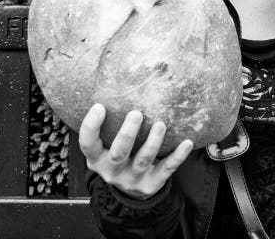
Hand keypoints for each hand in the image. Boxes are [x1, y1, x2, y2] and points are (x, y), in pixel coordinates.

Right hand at [79, 104, 193, 198]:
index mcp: (97, 158)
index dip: (91, 126)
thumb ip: (108, 124)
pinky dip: (178, 156)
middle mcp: (112, 171)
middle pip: (118, 153)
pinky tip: (187, 142)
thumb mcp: (106, 145)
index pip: (87, 144)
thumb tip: (116, 83)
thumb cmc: (118, 155)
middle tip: (136, 113)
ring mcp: (132, 179)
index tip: (100, 106)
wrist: (131, 192)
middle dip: (127, 134)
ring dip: (153, 142)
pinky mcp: (151, 184)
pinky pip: (166, 169)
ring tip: (160, 124)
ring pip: (143, 160)